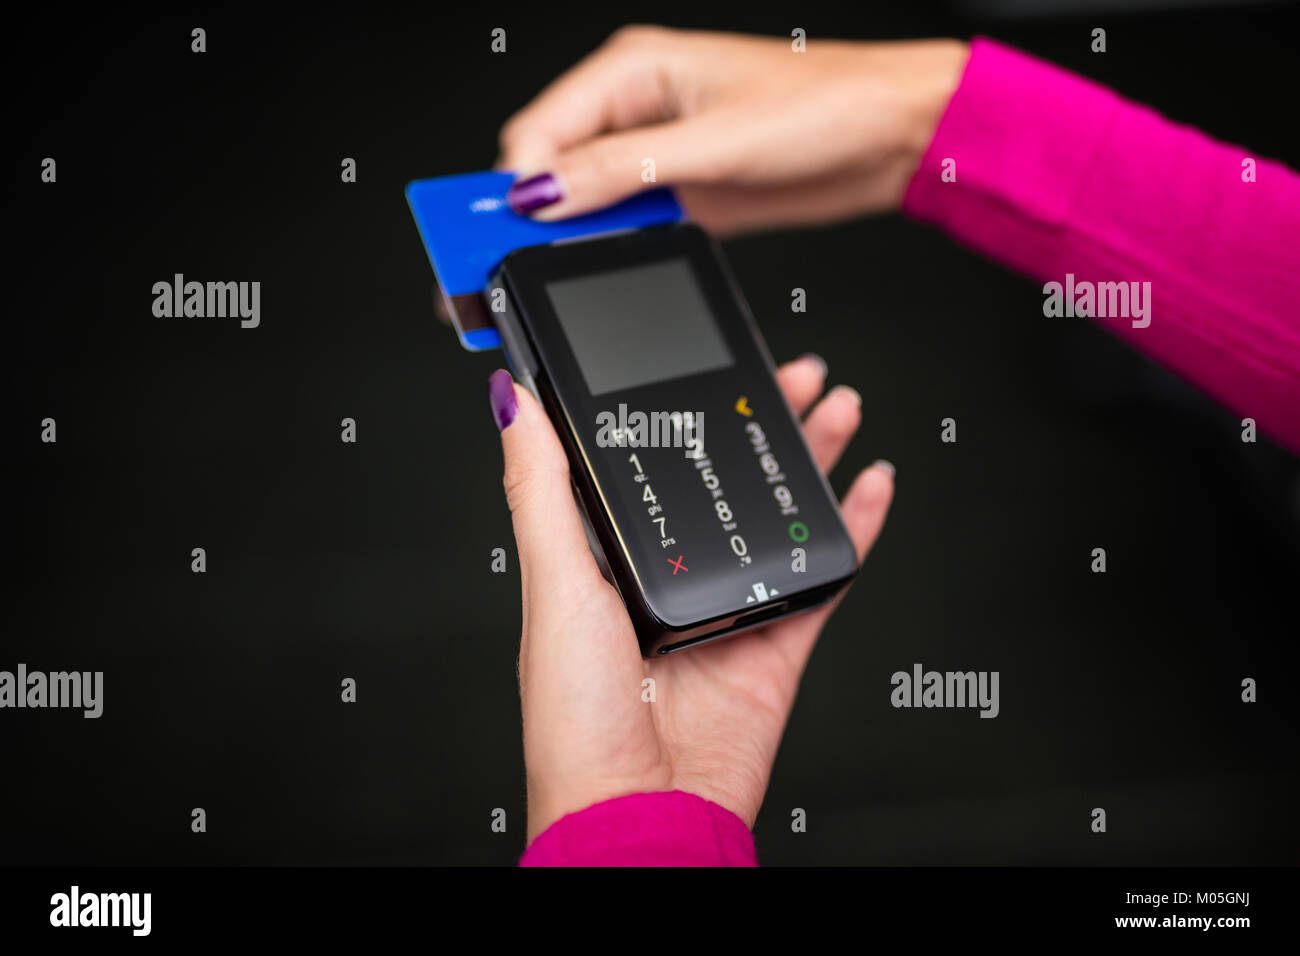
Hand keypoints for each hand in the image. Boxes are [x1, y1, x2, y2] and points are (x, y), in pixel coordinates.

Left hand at [489, 356, 893, 841]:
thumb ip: (542, 489)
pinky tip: (870, 484)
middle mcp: (666, 580)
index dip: (681, 411)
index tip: (702, 361)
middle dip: (758, 420)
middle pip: (721, 480)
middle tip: (788, 373)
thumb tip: (513, 403)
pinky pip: (823, 576)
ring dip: (808, 458)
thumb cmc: (576, 721)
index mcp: (605, 562)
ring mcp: (724, 610)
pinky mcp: (774, 647)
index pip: (648, 464)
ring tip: (833, 407)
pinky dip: (853, 528)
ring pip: (776, 515)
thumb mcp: (555, 585)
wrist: (640, 814)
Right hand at [497, 26, 968, 233]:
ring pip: (586, 201)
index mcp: (635, 71)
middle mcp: (638, 110)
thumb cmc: (824, 105)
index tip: (499, 231)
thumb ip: (623, 169)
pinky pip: (628, 224)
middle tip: (507, 261)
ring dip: (571, 235)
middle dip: (531, 214)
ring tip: (551, 271)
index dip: (515, 183)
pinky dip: (613, 247)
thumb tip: (546, 191)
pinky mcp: (684, 194)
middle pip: (554, 166)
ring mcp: (660, 155)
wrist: (892, 137)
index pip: (541, 129)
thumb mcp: (714, 140)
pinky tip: (608, 265)